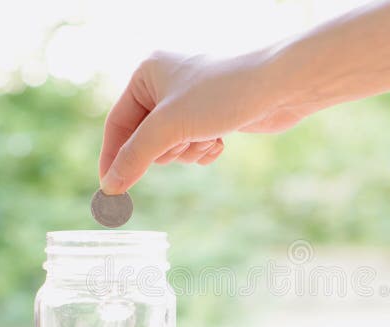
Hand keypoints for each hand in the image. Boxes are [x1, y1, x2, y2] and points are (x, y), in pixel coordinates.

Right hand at [98, 50, 303, 193]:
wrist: (280, 86)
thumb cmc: (222, 94)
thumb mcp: (169, 127)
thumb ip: (135, 157)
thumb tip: (109, 186)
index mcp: (147, 74)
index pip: (117, 123)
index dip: (113, 157)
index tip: (109, 189)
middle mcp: (165, 84)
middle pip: (144, 139)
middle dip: (167, 149)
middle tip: (184, 141)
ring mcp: (190, 101)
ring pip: (171, 146)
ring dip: (188, 151)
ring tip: (208, 136)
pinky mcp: (212, 115)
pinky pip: (193, 146)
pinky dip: (204, 150)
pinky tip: (220, 141)